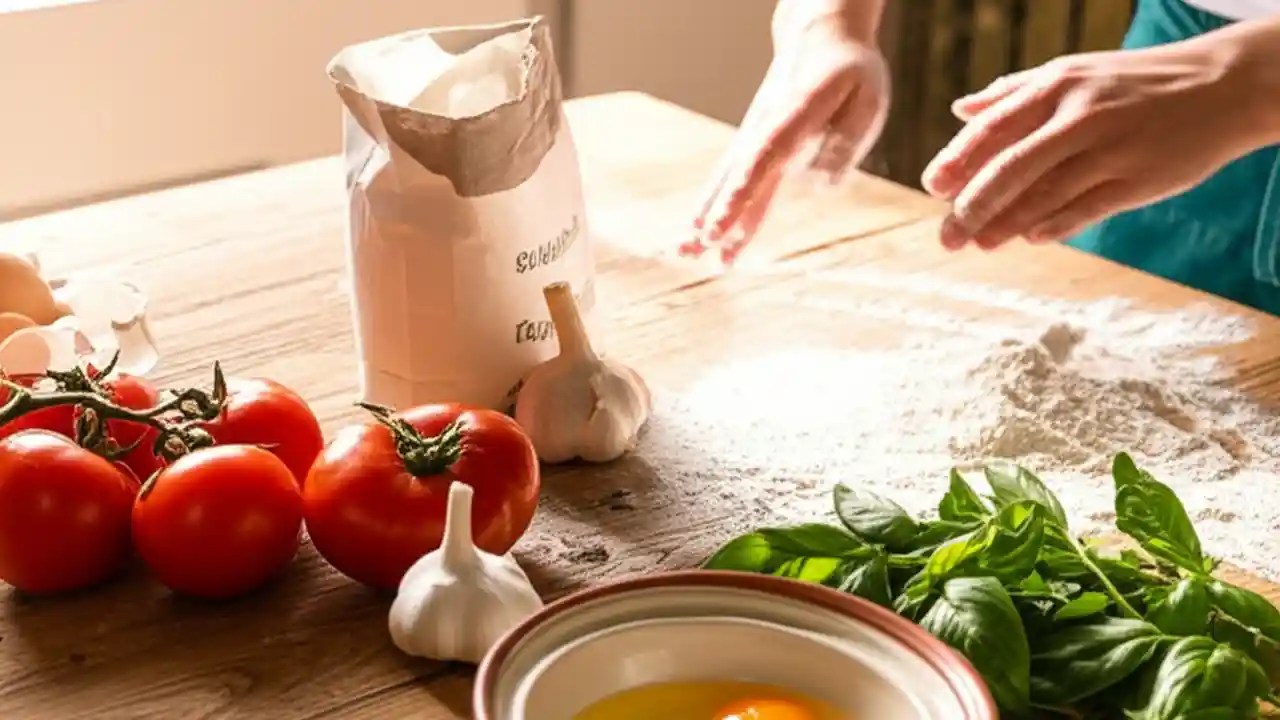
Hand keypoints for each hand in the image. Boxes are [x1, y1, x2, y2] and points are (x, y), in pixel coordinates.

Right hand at [686, 0, 889, 263]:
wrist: (819, 38)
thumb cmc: (850, 72)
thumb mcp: (868, 100)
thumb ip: (845, 142)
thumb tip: (821, 184)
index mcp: (793, 118)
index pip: (762, 162)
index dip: (740, 196)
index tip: (720, 227)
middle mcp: (763, 129)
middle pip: (736, 177)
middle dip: (717, 214)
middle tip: (696, 248)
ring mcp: (752, 136)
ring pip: (726, 180)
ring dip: (705, 216)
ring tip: (684, 251)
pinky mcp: (750, 145)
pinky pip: (728, 178)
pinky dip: (711, 205)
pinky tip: (696, 233)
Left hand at [922, 39, 1264, 250]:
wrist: (1222, 85)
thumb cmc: (1133, 83)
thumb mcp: (1075, 73)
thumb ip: (1014, 92)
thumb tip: (960, 110)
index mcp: (1058, 86)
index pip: (995, 128)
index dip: (960, 161)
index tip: (933, 188)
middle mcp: (1080, 116)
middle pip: (1012, 168)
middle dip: (972, 206)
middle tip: (946, 236)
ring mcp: (1111, 150)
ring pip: (1045, 195)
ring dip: (1006, 224)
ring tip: (978, 245)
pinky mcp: (1138, 180)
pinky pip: (1086, 209)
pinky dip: (1054, 225)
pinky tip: (1029, 238)